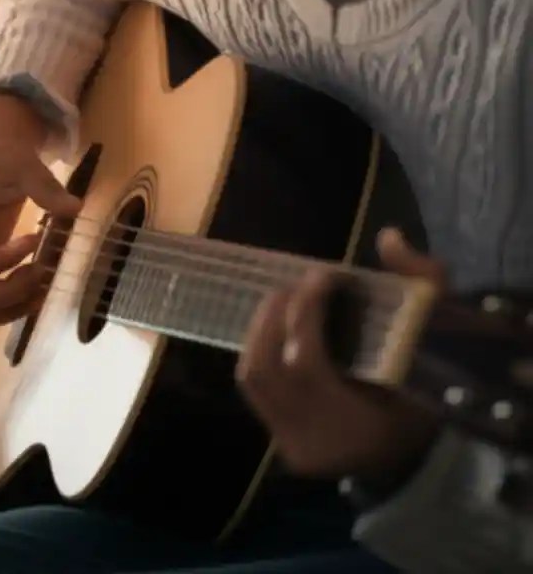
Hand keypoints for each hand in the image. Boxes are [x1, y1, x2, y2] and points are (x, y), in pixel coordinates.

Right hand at [0, 95, 81, 329]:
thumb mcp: (25, 166)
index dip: (7, 259)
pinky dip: (8, 311)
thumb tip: (74, 208)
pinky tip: (35, 293)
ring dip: (10, 308)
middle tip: (43, 270)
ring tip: (42, 287)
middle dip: (11, 291)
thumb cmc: (3, 162)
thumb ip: (46, 188)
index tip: (36, 239)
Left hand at [235, 227, 446, 481]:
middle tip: (297, 284)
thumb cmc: (431, 396)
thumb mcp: (439, 340)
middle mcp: (317, 442)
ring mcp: (295, 448)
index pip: (308, 364)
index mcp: (360, 426)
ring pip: (254, 378)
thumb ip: (422, 285)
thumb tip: (388, 237)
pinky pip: (256, 392)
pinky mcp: (283, 447)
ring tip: (285, 300)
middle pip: (268, 369)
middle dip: (276, 316)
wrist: (417, 455)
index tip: (321, 276)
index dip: (306, 312)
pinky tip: (279, 330)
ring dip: (261, 331)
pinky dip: (263, 354)